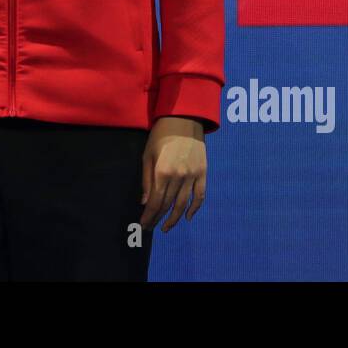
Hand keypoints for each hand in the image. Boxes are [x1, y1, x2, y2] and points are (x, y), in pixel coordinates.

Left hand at [140, 116, 207, 232]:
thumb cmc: (161, 135)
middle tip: (151, 227)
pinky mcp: (203, 173)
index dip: (149, 216)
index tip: (144, 224)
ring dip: (175, 218)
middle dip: (158, 218)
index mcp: (162, 172)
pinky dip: (195, 208)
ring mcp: (193, 176)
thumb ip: (146, 180)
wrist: (184, 120)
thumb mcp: (147, 155)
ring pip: (183, 204)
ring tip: (166, 228)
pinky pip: (200, 195)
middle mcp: (178, 177)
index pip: (155, 201)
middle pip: (168, 204)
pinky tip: (188, 217)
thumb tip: (145, 202)